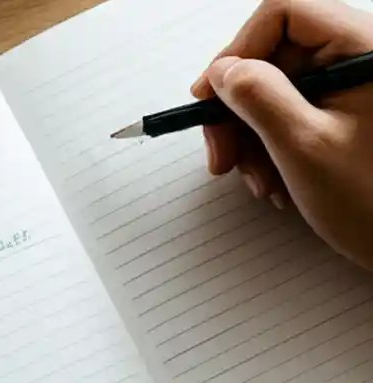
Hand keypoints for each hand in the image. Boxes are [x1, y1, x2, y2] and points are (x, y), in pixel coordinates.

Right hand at [192, 0, 372, 269]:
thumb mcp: (304, 148)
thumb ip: (259, 99)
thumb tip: (224, 72)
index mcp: (365, 49)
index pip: (285, 12)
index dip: (238, 50)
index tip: (211, 95)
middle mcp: (363, 57)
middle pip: (276, 54)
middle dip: (239, 107)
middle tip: (222, 153)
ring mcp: (357, 85)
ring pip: (279, 86)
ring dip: (252, 134)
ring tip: (258, 180)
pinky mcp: (351, 110)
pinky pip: (295, 110)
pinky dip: (272, 145)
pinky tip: (276, 179)